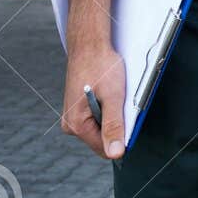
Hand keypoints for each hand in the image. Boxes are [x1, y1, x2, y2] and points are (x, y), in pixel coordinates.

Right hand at [60, 43, 126, 159]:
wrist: (89, 44)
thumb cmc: (100, 66)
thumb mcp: (113, 97)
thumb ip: (114, 127)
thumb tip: (115, 154)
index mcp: (76, 125)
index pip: (105, 149)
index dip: (121, 138)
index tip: (127, 118)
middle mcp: (70, 124)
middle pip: (102, 139)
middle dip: (115, 124)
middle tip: (118, 100)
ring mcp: (73, 116)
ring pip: (101, 127)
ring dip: (111, 114)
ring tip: (111, 93)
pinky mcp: (78, 108)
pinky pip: (97, 116)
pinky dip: (106, 107)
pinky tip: (106, 92)